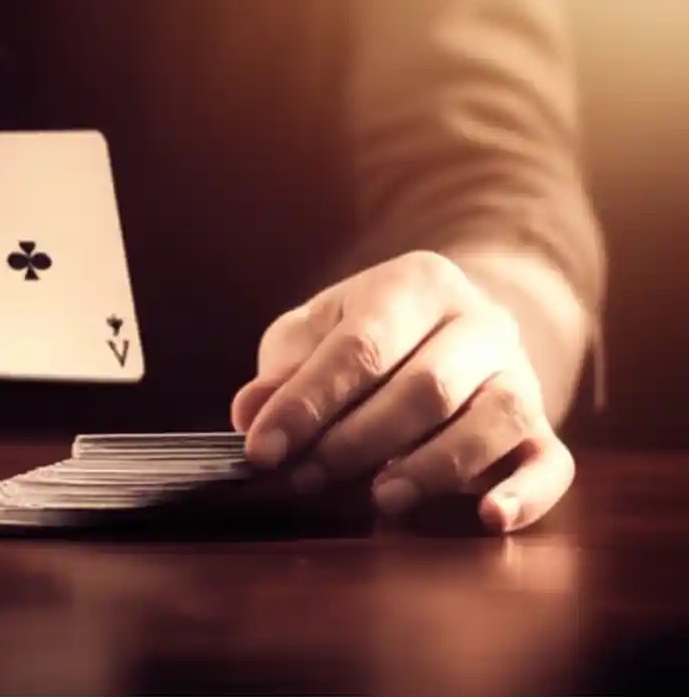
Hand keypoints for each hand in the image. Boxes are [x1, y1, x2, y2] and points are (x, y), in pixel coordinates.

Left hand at [230, 251, 573, 532]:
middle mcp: (481, 321)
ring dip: (434, 467)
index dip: (307, 403)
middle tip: (306, 480)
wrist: (448, 329)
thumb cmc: (364, 336)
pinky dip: (527, 495)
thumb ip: (282, 370)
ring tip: (382, 499)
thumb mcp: (312, 334)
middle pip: (428, 387)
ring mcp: (520, 373)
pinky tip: (489, 518)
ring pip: (495, 419)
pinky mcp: (541, 429)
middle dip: (358, 442)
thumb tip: (249, 412)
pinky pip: (553, 463)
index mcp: (416, 284)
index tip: (262, 450)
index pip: (362, 347)